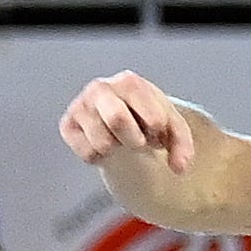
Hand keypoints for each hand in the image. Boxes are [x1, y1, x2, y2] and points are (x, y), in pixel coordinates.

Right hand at [60, 72, 193, 172]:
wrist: (127, 120)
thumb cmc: (149, 118)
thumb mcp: (173, 128)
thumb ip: (183, 146)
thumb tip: (179, 168)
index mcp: (130, 83)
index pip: (153, 119)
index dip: (158, 133)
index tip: (156, 130)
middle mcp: (100, 89)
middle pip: (117, 120)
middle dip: (135, 141)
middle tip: (138, 140)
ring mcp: (80, 105)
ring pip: (103, 143)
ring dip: (118, 150)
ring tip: (122, 139)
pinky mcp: (67, 125)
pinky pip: (88, 154)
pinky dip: (102, 157)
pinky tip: (105, 144)